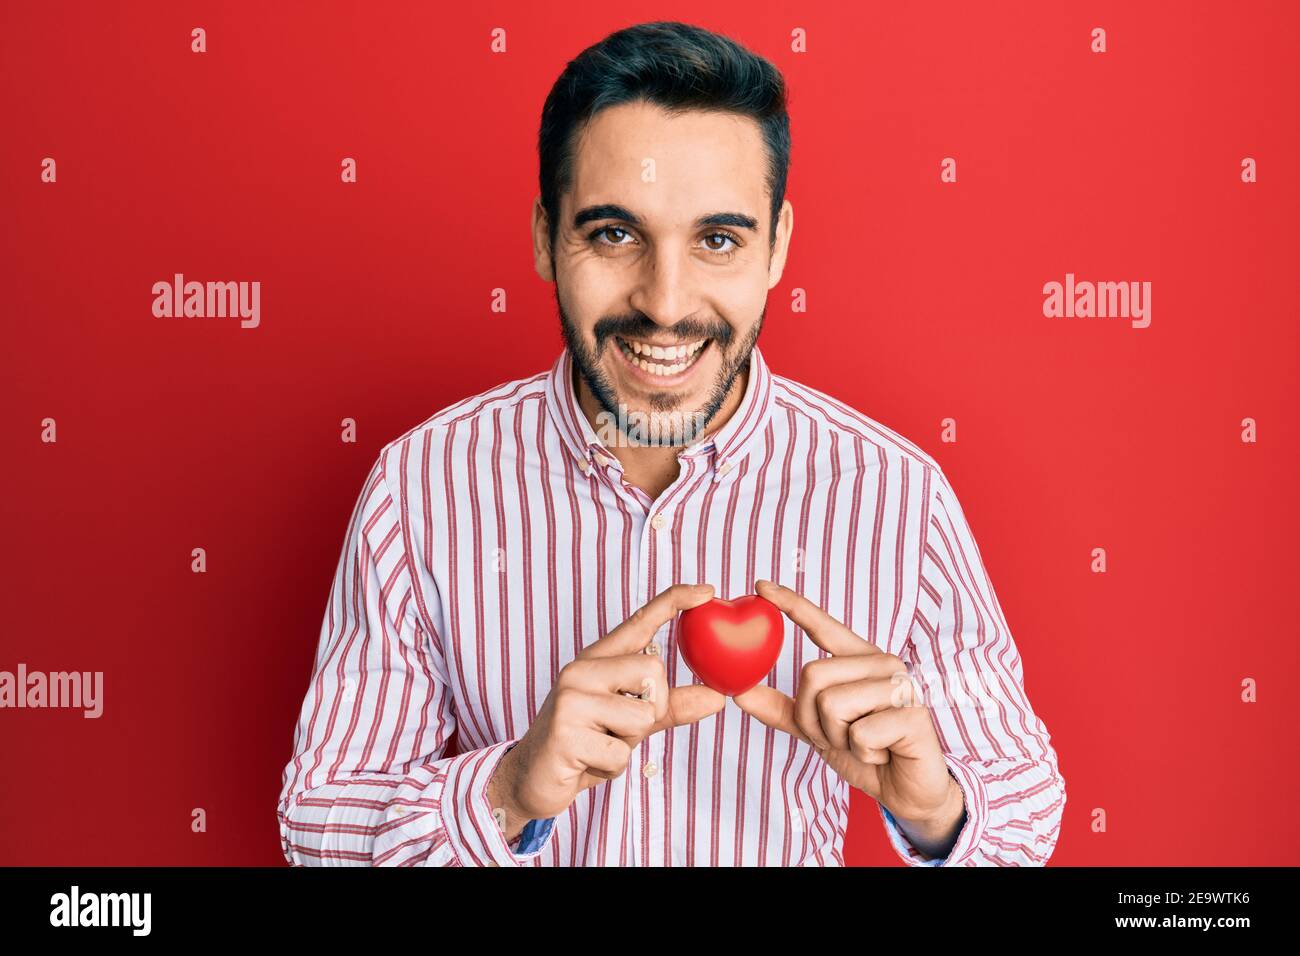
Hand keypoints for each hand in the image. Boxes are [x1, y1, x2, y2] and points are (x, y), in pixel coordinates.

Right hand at [489, 583, 725, 836]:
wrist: (531, 778)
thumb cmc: (585, 744)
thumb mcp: (629, 721)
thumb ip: (670, 706)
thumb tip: (718, 697)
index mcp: (597, 659)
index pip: (640, 621)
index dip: (674, 602)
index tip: (707, 589)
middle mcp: (581, 670)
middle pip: (654, 671)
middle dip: (652, 709)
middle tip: (621, 729)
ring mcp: (570, 699)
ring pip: (642, 715)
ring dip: (629, 744)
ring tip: (600, 745)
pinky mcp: (564, 733)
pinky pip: (620, 755)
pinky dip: (611, 768)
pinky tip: (587, 763)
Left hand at [734, 580, 963, 846]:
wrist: (907, 788)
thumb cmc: (867, 751)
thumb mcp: (818, 729)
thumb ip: (783, 710)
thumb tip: (739, 692)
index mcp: (859, 660)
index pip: (822, 626)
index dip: (791, 604)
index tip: (760, 586)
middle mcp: (881, 663)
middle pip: (813, 675)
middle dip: (813, 719)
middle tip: (841, 736)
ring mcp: (899, 685)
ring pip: (832, 705)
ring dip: (838, 738)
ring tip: (865, 743)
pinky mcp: (912, 714)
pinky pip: (858, 734)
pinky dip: (863, 753)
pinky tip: (884, 751)